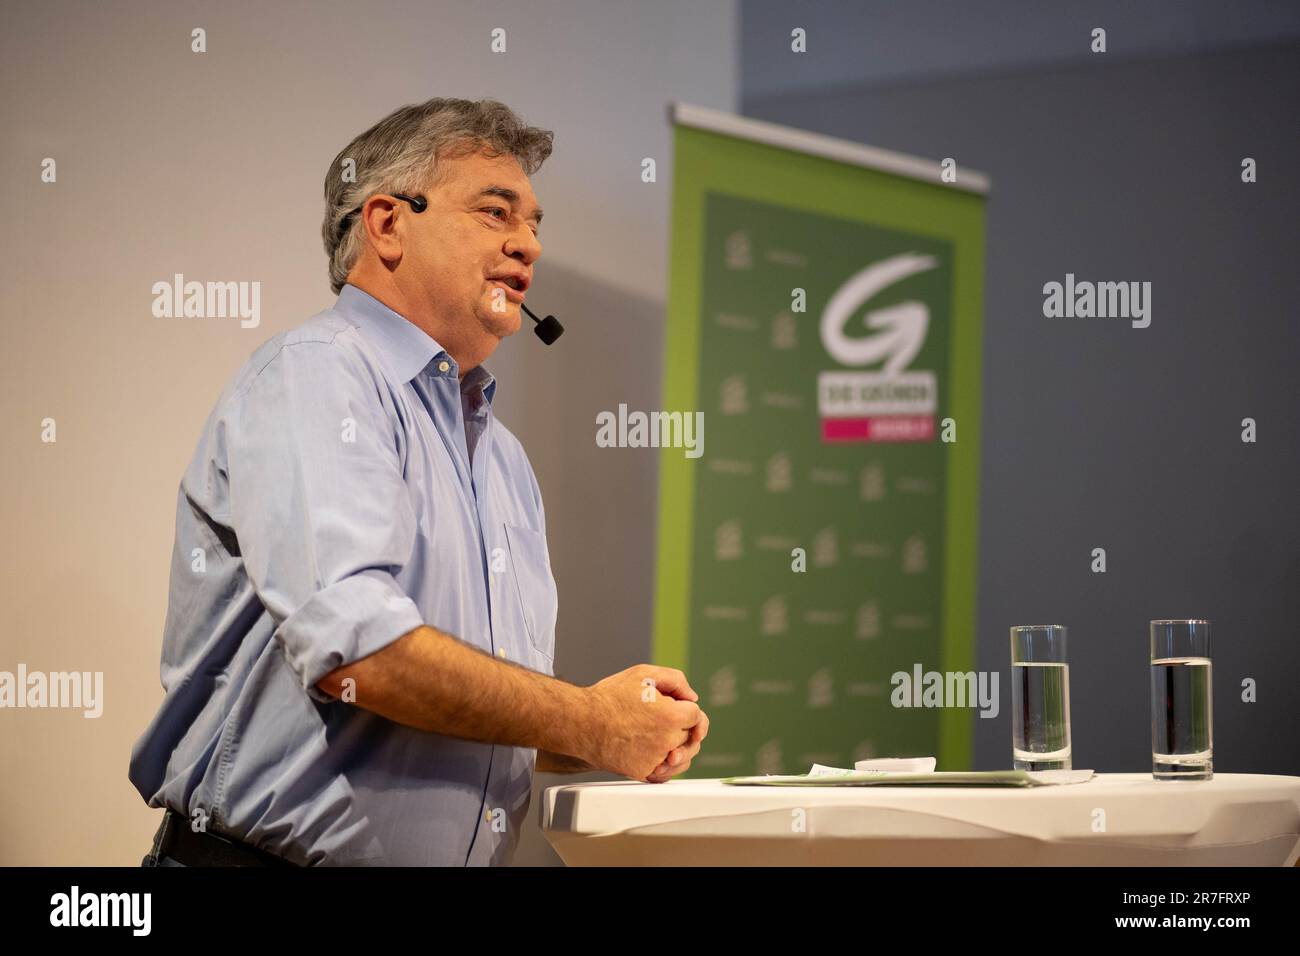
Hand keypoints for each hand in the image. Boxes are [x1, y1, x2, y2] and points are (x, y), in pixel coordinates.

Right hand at [582, 665, 704, 781]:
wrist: (581, 722)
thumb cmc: (609, 698)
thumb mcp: (643, 674)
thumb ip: (675, 680)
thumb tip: (692, 697)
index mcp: (671, 716)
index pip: (697, 716)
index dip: (687, 709)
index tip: (678, 708)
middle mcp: (666, 741)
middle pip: (691, 737)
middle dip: (684, 728)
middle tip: (668, 721)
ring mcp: (655, 759)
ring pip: (682, 759)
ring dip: (679, 749)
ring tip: (666, 738)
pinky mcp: (643, 773)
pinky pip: (665, 774)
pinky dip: (666, 766)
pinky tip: (659, 754)